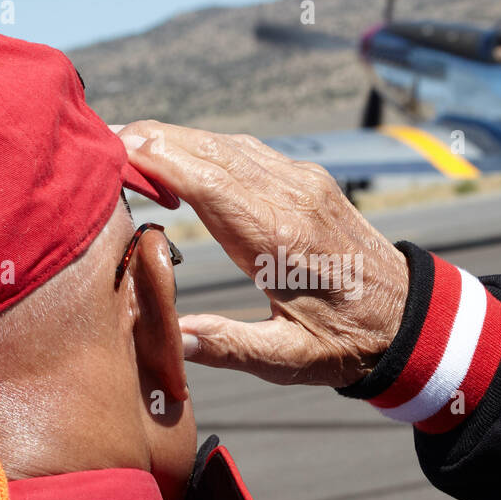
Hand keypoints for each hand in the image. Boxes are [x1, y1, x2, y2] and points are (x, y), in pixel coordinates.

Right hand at [117, 121, 408, 386]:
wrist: (409, 318)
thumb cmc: (347, 344)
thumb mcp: (288, 360)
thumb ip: (227, 346)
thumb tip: (167, 336)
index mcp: (278, 236)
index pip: (201, 177)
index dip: (149, 157)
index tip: (103, 155)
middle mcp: (289, 195)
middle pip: (204, 147)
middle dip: (146, 139)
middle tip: (91, 144)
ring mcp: (301, 180)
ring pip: (222, 142)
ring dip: (171, 139)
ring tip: (119, 147)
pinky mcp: (306, 179)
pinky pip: (244, 150)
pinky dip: (201, 148)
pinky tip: (172, 159)